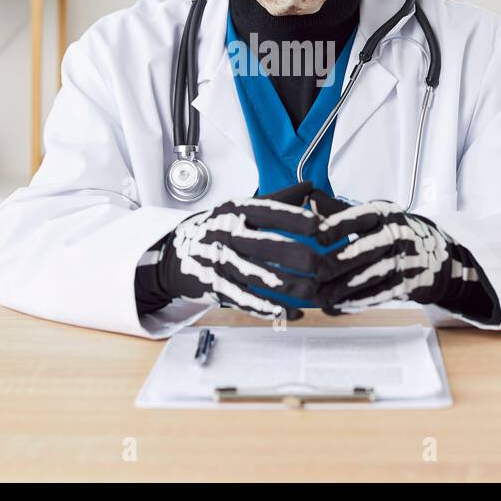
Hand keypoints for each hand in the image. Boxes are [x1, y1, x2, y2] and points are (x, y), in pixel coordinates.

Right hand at [154, 183, 335, 319]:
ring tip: (317, 291)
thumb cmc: (215, 228)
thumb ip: (276, 199)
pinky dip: (274, 310)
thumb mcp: (239, 207)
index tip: (321, 226)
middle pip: (268, 247)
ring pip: (262, 278)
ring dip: (293, 287)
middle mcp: (226, 235)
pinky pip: (249, 301)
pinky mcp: (218, 289)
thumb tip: (310, 186)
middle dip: (301, 258)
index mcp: (235, 211)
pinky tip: (296, 313)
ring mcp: (221, 264)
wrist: (174, 255)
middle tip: (327, 266)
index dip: (295, 220)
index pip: (268, 213)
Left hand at [311, 201, 485, 314]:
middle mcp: (394, 234)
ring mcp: (401, 261)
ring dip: (343, 288)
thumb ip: (340, 209)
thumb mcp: (372, 215)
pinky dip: (355, 302)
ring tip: (320, 295)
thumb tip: (310, 196)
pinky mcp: (404, 284)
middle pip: (364, 249)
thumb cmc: (393, 231)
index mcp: (383, 214)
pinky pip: (378, 294)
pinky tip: (337, 307)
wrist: (435, 254)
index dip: (337, 226)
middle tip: (314, 272)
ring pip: (369, 275)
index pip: (358, 218)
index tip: (316, 234)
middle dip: (338, 262)